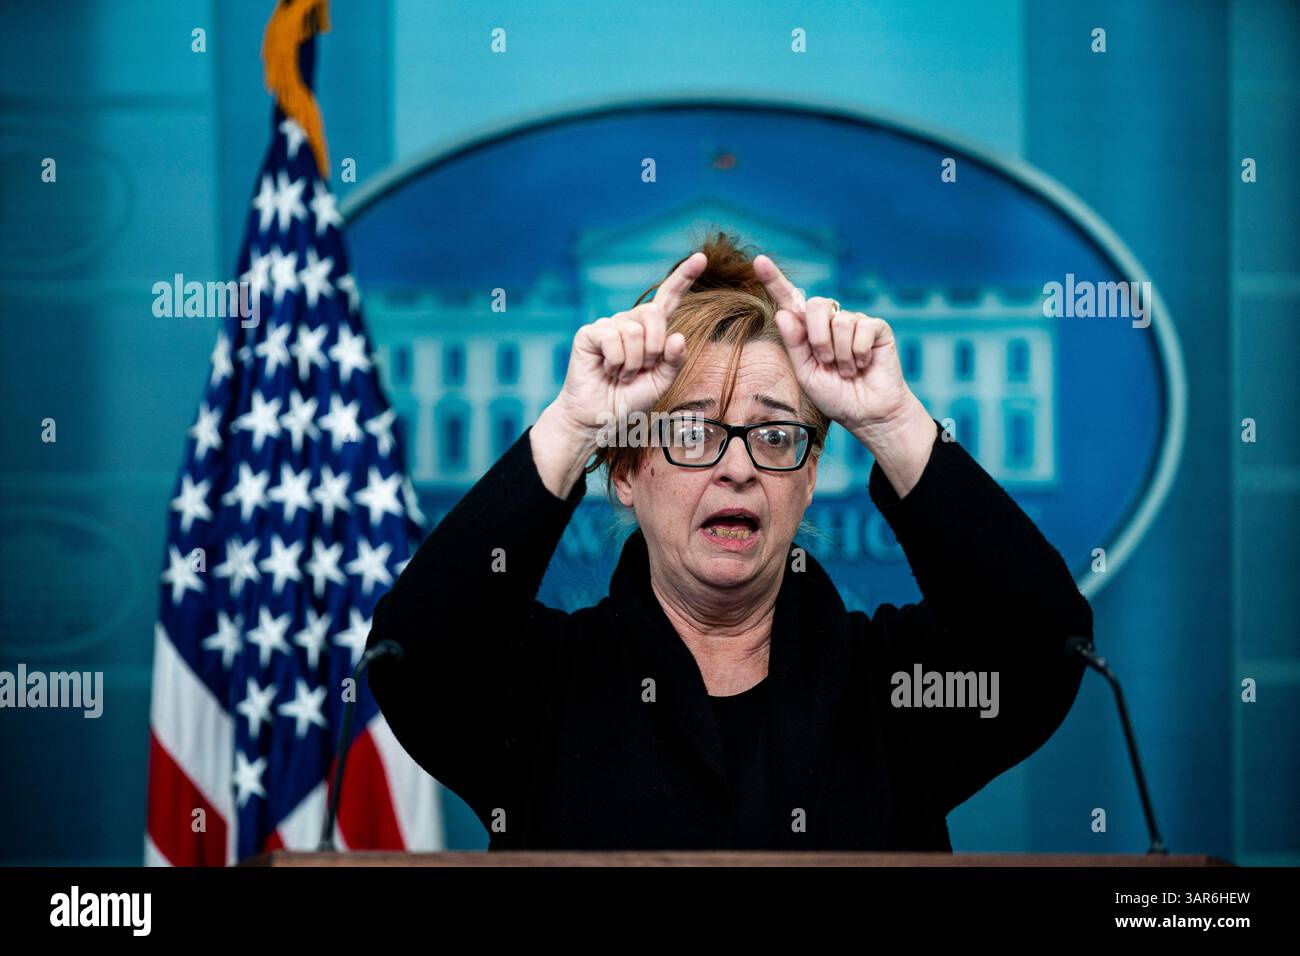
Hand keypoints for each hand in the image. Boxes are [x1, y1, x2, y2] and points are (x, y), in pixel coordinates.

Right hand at [552, 251, 705, 436]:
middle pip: (653, 313)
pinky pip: (612, 338)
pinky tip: (606, 370)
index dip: (683, 278)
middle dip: (654, 348)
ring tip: (621, 374)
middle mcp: (628, 322)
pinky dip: (615, 362)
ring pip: (633, 331)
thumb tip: (677, 335)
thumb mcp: (660, 382)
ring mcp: (607, 326)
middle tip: (640, 370)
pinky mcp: (588, 334)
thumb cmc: (627, 399)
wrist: (598, 418)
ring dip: (633, 362)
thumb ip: (674, 361)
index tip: (701, 258)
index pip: (668, 298)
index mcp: (649, 331)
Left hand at [753, 254, 918, 433]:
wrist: (866, 414)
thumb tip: (784, 313)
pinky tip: (863, 364)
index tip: (759, 261)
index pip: (790, 301)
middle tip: (827, 362)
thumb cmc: (835, 395)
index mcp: (808, 331)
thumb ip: (794, 344)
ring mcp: (854, 322)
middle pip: (815, 304)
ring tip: (847, 369)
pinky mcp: (876, 327)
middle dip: (818, 338)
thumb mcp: (806, 373)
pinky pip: (863, 327)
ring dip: (840, 353)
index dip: (775, 281)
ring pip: (839, 320)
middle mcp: (830, 321)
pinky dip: (859, 352)